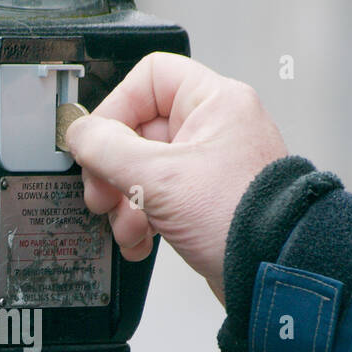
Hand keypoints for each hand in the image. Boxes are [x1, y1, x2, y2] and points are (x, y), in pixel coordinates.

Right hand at [64, 52, 287, 303]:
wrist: (272, 273)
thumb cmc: (241, 219)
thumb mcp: (159, 178)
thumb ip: (108, 150)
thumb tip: (79, 134)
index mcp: (214, 103)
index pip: (150, 78)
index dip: (116, 108)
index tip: (97, 142)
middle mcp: (214, 130)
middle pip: (139, 131)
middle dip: (113, 171)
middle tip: (102, 194)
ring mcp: (209, 168)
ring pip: (144, 171)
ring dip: (123, 203)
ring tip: (125, 227)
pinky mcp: (205, 203)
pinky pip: (158, 201)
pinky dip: (141, 221)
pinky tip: (140, 242)